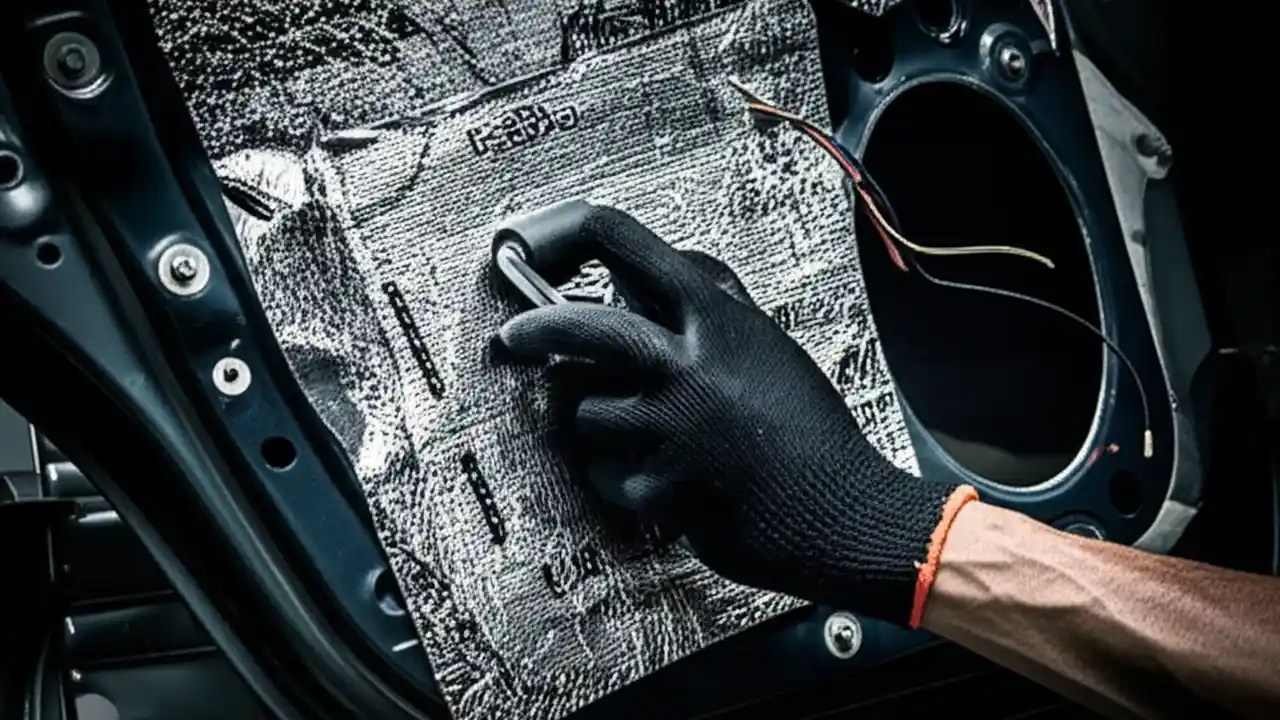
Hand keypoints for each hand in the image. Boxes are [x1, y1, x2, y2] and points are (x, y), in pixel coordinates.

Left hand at [498, 204, 975, 626]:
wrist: (844, 511)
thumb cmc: (807, 431)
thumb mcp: (763, 343)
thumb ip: (708, 305)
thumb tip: (638, 277)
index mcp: (716, 316)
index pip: (620, 240)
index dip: (561, 235)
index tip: (535, 255)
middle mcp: (689, 362)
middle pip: (578, 324)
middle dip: (533, 330)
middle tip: (514, 338)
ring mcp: (672, 426)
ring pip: (584, 411)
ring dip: (599, 425)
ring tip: (645, 436)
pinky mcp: (662, 486)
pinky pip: (602, 473)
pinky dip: (618, 478)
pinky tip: (659, 479)